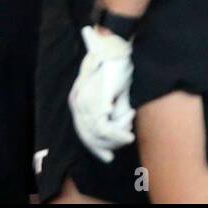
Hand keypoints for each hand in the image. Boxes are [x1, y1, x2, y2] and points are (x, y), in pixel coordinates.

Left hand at [68, 25, 135, 161]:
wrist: (116, 51)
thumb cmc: (117, 71)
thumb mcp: (114, 95)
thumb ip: (114, 113)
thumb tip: (120, 134)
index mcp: (78, 99)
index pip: (82, 131)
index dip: (94, 146)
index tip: (108, 157)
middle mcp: (78, 101)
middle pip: (87, 135)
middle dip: (103, 147)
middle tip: (116, 152)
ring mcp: (84, 101)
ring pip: (98, 134)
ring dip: (116, 137)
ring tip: (129, 127)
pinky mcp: (95, 101)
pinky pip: (104, 127)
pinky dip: (118, 134)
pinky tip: (129, 134)